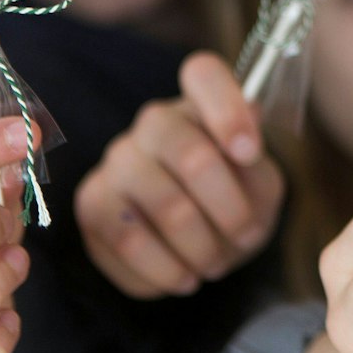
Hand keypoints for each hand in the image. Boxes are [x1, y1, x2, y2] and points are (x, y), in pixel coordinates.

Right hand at [77, 52, 284, 298]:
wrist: (197, 238)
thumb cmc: (233, 199)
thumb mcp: (260, 183)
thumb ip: (256, 165)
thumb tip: (242, 149)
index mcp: (198, 104)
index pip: (204, 73)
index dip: (229, 111)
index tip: (250, 154)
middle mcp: (152, 123)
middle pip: (193, 156)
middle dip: (231, 211)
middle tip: (246, 238)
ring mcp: (116, 162)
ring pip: (165, 207)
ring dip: (202, 248)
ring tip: (216, 265)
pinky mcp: (91, 206)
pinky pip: (129, 242)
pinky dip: (166, 270)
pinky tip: (184, 278)